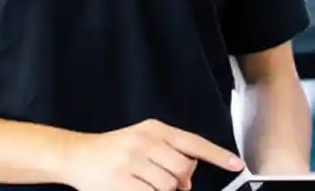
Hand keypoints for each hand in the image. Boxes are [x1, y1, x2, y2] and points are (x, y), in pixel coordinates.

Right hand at [61, 119, 244, 190]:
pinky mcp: (122, 182)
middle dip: (180, 181)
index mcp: (153, 129)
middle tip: (167, 181)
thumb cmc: (114, 150)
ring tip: (145, 182)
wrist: (78, 155)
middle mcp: (144, 142)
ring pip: (168, 186)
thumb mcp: (142, 140)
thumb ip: (168, 153)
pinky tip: (137, 187)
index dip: (217, 155)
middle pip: (183, 169)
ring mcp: (132, 162)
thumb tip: (187, 180)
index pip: (192, 142)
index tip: (236, 164)